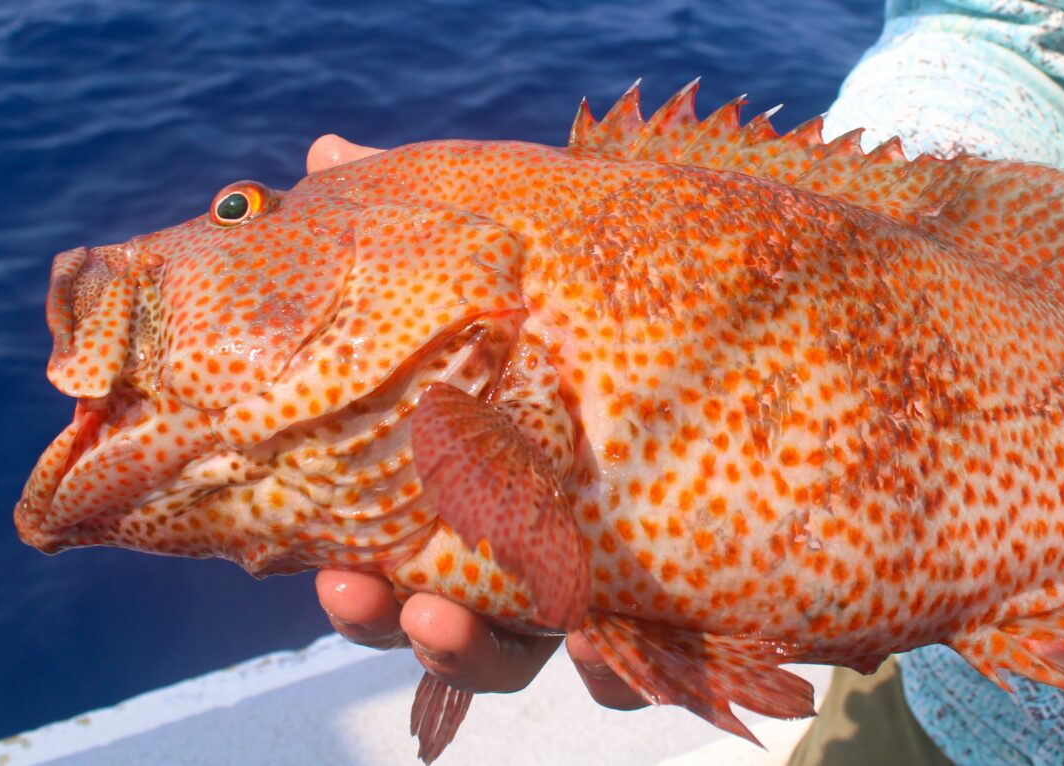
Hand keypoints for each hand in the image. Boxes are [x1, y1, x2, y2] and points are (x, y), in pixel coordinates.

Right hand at [307, 135, 646, 708]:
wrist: (742, 350)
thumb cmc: (602, 323)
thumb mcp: (516, 280)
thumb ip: (423, 239)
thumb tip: (321, 161)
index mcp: (482, 504)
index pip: (402, 565)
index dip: (362, 590)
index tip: (324, 575)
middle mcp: (535, 559)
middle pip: (454, 626)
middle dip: (403, 627)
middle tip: (379, 602)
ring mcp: (604, 590)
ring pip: (530, 655)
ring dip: (482, 652)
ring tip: (453, 621)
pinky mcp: (678, 607)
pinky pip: (644, 667)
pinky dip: (612, 668)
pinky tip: (595, 642)